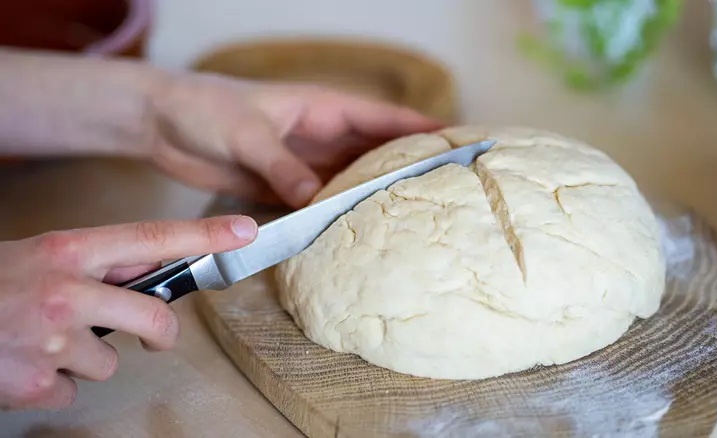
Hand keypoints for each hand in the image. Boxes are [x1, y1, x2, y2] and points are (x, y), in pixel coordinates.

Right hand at [0, 215, 257, 410]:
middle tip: (152, 336)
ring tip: (41, 340)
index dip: (204, 236)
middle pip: (155, 319)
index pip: (152, 238)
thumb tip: (156, 268)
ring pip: (109, 363)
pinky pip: (71, 392)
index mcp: (69, 250)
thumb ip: (99, 263)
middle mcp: (66, 292)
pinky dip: (53, 384)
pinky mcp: (35, 384)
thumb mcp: (45, 255)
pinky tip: (24, 363)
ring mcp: (52, 341)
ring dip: (83, 359)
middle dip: (159, 333)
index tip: (246, 232)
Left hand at [148, 75, 444, 207]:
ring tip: (410, 222)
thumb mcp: (246, 133)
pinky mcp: (284, 188)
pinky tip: (357, 235)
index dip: (423, 130)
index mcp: (323, 108)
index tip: (459, 144)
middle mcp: (322, 136)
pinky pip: (321, 204)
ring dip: (374, 199)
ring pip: (351, 183)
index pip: (385, 119)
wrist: (162, 123)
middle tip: (447, 195)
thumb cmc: (205, 108)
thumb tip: (315, 200)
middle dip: (409, 170)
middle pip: (376, 154)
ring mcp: (305, 164)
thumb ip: (282, 166)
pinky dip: (338, 217)